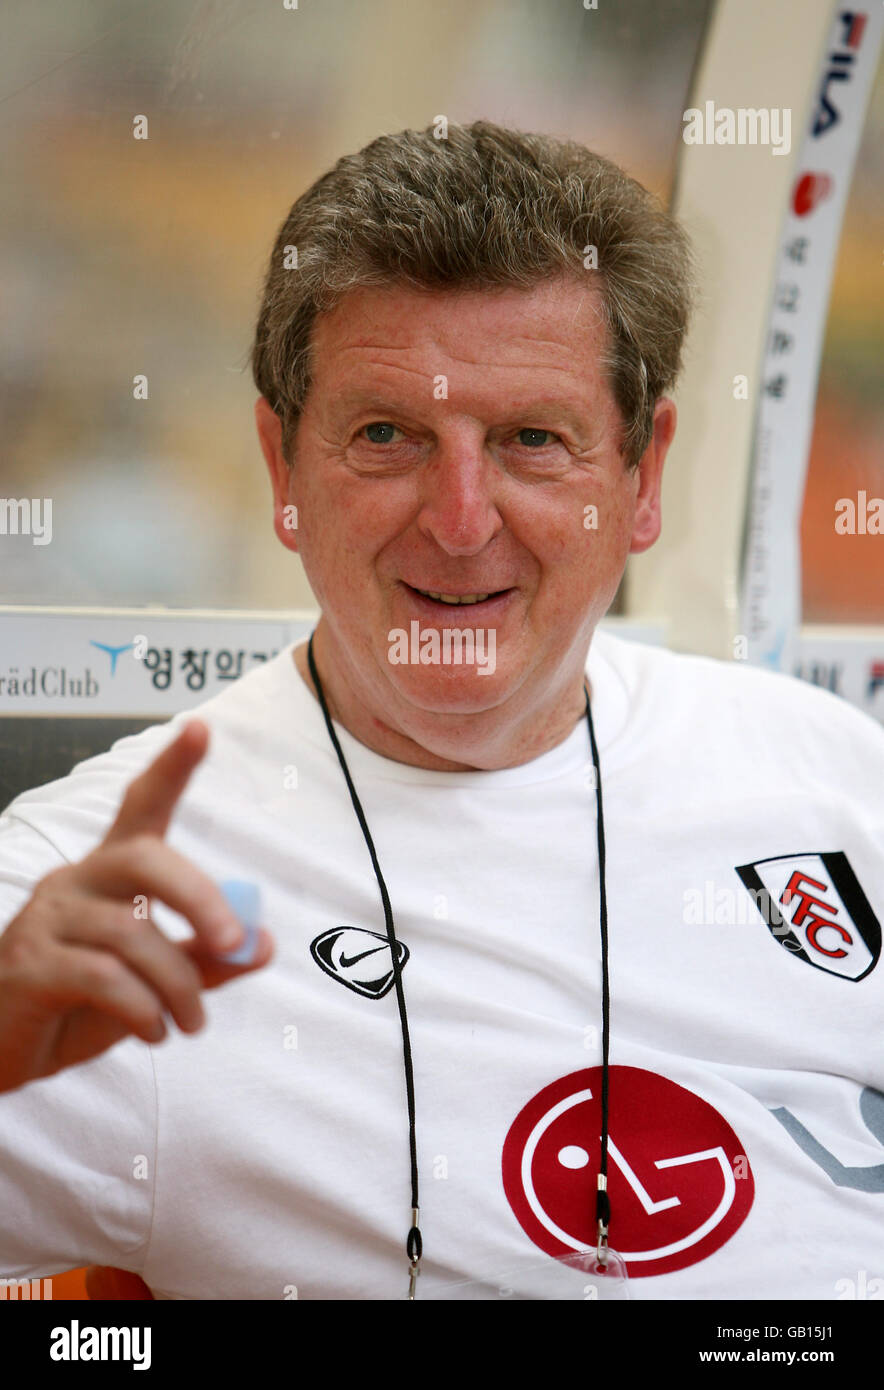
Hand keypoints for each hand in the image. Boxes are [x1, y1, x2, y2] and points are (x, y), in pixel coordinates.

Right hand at [0, 720, 272, 1093]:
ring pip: (131, 932)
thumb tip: (264, 945)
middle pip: (144, 858)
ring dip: (179, 984)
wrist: (0, 1051)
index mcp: (109, 873)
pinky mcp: (28, 965)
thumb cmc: (79, 1006)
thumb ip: (205, 962)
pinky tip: (155, 1032)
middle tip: (234, 943)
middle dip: (200, 897)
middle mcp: (75, 880)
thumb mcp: (154, 985)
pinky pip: (104, 978)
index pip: (141, 806)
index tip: (201, 728)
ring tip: (190, 1024)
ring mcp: (47, 919)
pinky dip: (144, 1010)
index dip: (172, 768)